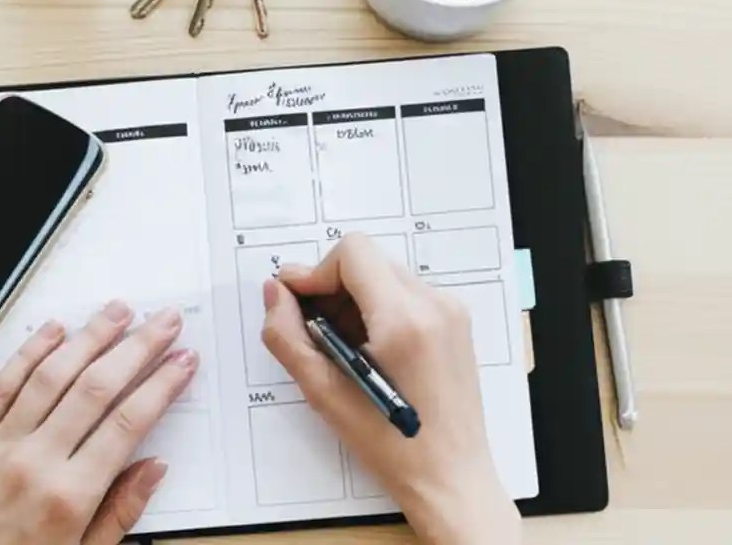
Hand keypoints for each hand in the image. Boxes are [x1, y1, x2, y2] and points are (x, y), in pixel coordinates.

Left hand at [0, 301, 197, 544]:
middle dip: (137, 347)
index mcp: (70, 498)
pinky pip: (1, 385)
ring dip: (90, 337)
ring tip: (118, 311)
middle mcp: (35, 463)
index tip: (182, 361)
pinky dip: (29, 352)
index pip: (129, 423)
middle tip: (164, 320)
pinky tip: (53, 330)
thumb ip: (120, 513)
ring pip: (52, 375)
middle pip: (97, 388)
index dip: (162, 385)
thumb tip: (155, 468)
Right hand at [262, 234, 520, 543]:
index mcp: (404, 319)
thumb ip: (288, 336)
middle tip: (315, 333)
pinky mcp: (456, 323)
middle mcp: (434, 304)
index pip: (352, 252)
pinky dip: (379, 311)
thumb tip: (275, 292)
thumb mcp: (324, 394)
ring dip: (354, 301)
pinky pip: (406, 294)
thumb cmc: (392, 447)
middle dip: (333, 289)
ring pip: (385, 276)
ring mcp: (451, 312)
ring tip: (344, 350)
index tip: (296, 304)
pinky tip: (371, 353)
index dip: (315, 273)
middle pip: (367, 261)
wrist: (451, 478)